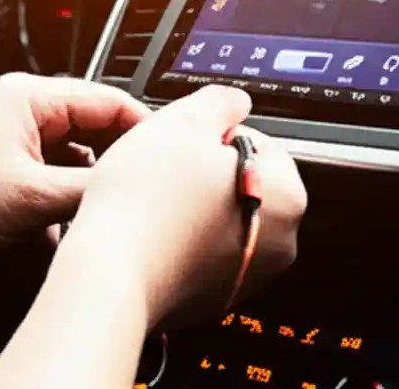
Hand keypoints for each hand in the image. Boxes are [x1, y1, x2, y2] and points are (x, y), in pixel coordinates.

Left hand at [0, 73, 149, 250]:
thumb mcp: (31, 199)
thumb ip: (91, 190)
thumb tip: (133, 190)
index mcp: (32, 96)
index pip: (112, 102)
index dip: (145, 134)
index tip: (167, 164)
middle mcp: (22, 104)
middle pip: (93, 130)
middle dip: (110, 167)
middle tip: (130, 198)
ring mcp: (9, 129)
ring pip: (70, 155)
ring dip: (79, 188)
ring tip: (84, 219)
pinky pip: (45, 170)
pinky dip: (54, 198)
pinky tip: (52, 230)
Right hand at [60, 85, 306, 325]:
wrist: (111, 275)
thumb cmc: (148, 201)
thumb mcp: (186, 121)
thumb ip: (222, 101)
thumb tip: (236, 102)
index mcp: (288, 197)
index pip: (258, 142)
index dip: (213, 134)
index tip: (183, 142)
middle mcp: (281, 242)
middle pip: (242, 183)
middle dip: (205, 171)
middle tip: (166, 169)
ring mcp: (250, 276)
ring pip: (222, 218)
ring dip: (194, 204)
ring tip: (156, 202)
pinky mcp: (217, 298)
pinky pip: (204, 253)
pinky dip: (184, 239)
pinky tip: (155, 231)